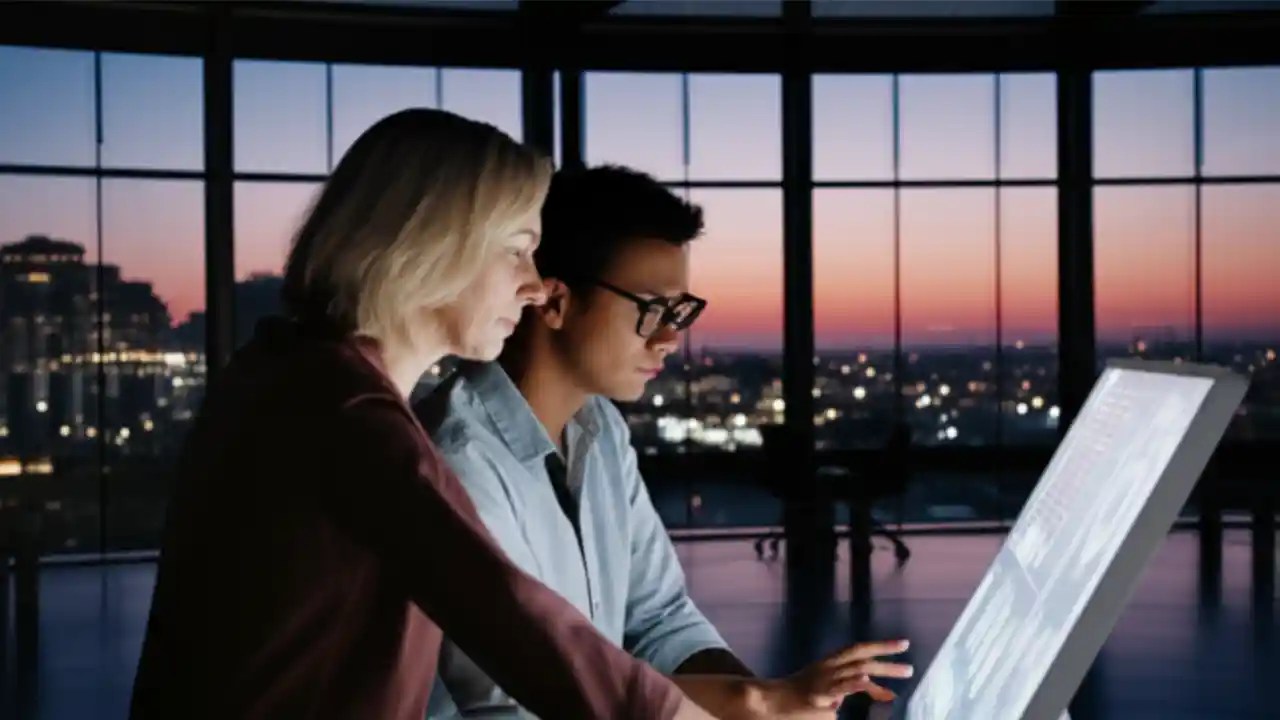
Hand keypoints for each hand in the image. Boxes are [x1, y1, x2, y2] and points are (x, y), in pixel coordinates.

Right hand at [757, 639, 912, 716]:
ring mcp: (824, 679)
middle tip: (910, 666)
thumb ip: (857, 687)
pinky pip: (838, 687)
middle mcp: (829, 666)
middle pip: (862, 656)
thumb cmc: (801, 695)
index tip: (904, 644)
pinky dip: (852, 682)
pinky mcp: (817, 694)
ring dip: (881, 669)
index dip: (882, 645)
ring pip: (856, 668)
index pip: (860, 649)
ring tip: (902, 670)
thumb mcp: (832, 689)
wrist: (771, 700)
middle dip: (887, 657)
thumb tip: (886, 692)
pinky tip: (865, 680)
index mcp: (831, 662)